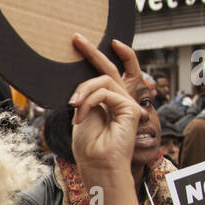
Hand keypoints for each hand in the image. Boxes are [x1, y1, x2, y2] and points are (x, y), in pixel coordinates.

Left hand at [68, 36, 146, 204]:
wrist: (97, 166)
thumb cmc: (88, 147)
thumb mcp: (82, 115)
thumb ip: (85, 98)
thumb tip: (80, 85)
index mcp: (108, 103)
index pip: (106, 76)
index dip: (99, 58)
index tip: (82, 44)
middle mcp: (120, 101)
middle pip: (110, 69)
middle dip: (93, 52)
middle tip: (77, 38)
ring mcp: (127, 104)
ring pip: (103, 80)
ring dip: (83, 91)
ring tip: (74, 106)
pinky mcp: (130, 108)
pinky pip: (105, 93)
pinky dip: (89, 102)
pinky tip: (81, 116)